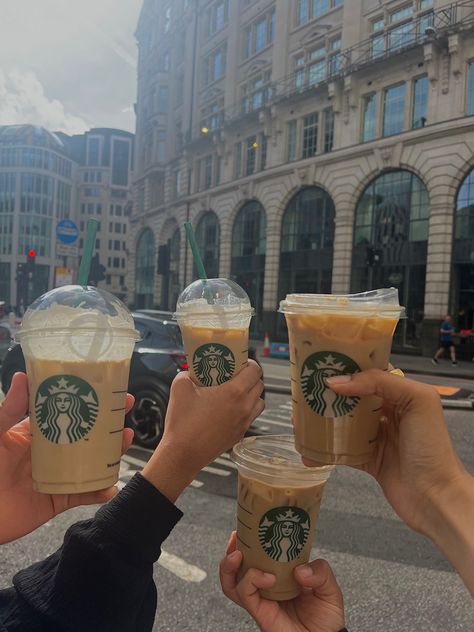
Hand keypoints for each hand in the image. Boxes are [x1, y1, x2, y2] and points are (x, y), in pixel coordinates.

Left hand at [0, 372, 134, 543]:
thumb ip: (9, 409)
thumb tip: (23, 376)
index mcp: (37, 434)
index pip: (68, 413)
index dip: (88, 402)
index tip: (107, 390)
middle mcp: (50, 453)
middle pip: (86, 436)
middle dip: (108, 425)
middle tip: (126, 411)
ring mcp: (57, 476)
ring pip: (91, 463)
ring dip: (111, 454)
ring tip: (126, 441)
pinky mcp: (58, 500)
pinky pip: (84, 495)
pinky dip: (100, 492)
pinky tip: (112, 486)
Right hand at [142, 360, 263, 501]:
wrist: (182, 454)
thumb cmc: (182, 423)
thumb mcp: (180, 387)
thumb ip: (187, 374)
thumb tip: (191, 372)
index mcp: (234, 392)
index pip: (255, 370)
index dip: (249, 362)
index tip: (238, 362)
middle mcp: (244, 407)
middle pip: (260, 385)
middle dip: (250, 377)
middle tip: (234, 374)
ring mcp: (244, 423)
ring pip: (259, 402)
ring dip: (251, 394)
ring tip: (234, 392)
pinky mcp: (240, 435)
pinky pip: (251, 417)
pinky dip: (245, 410)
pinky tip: (228, 410)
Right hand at [219, 532, 344, 631]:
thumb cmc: (326, 619)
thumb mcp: (330, 588)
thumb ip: (321, 572)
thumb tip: (300, 569)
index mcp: (279, 576)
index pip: (257, 557)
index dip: (249, 543)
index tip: (249, 526)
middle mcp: (266, 587)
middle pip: (236, 569)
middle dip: (231, 551)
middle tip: (236, 539)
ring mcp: (261, 600)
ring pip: (232, 583)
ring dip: (229, 566)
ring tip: (237, 555)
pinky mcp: (260, 613)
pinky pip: (245, 594)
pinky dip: (251, 580)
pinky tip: (267, 577)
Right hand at [320, 370, 473, 595]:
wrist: (435, 496)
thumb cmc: (430, 445)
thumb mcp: (416, 400)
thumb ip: (380, 383)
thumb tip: (337, 382)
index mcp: (401, 394)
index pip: (370, 374)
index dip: (347, 368)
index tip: (321, 365)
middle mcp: (388, 413)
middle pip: (352, 398)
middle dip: (328, 395)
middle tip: (303, 394)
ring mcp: (377, 438)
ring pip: (344, 424)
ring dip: (323, 422)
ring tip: (300, 421)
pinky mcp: (369, 460)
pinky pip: (342, 451)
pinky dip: (325, 452)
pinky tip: (309, 452)